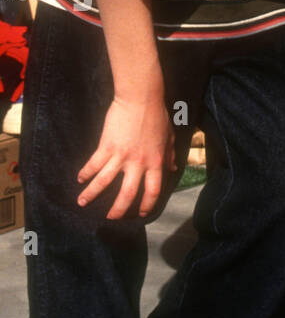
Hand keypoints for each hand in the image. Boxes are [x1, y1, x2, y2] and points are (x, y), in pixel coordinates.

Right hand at [77, 96, 177, 219]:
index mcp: (156, 163)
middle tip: (110, 218)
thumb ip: (169, 155)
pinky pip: (94, 164)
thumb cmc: (157, 116)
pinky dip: (86, 172)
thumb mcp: (168, 137)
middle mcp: (139, 164)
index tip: (141, 213)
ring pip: (105, 181)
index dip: (147, 204)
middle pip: (128, 193)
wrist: (140, 99)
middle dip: (118, 209)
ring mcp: (121, 156)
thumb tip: (172, 168)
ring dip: (92, 194)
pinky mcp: (106, 146)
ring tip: (81, 203)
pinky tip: (79, 179)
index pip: (153, 191)